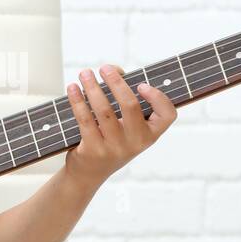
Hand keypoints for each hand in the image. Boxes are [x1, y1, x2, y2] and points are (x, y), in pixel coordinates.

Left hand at [63, 64, 176, 191]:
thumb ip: (125, 99)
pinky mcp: (93, 150)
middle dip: (116, 82)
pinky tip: (73, 88)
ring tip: (85, 73)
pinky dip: (78, 101)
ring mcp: (114, 148)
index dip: (158, 97)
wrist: (90, 173)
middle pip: (130, 106)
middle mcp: (135, 142)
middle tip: (104, 68)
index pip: (168, 115)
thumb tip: (114, 71)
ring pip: (104, 110)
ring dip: (92, 87)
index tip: (141, 84)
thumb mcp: (126, 126)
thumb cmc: (111, 140)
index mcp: (150, 134)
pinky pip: (85, 120)